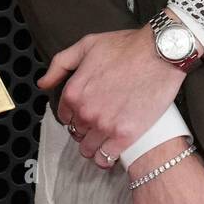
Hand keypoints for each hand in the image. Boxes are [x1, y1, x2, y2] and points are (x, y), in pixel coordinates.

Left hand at [36, 24, 187, 168]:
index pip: (65, 116)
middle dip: (85, 130)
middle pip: (77, 133)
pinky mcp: (125, 135)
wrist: (160, 53)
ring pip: (88, 149)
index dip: (75, 115)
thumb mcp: (87, 45)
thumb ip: (60, 64)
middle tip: (100, 123)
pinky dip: (105, 158)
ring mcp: (105, 125)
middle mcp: (86, 111)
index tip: (86, 113)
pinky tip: (111, 153)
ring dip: (94, 146)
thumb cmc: (126, 46)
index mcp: (74, 91)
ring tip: (105, 139)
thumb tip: (44, 83)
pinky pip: (105, 158)